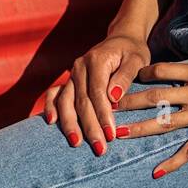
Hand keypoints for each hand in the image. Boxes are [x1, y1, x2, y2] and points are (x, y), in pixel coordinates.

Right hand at [41, 32, 151, 155]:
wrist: (121, 39)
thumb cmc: (132, 51)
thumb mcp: (137, 59)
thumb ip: (125, 76)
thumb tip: (113, 96)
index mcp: (97, 60)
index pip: (97, 92)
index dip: (103, 114)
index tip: (111, 134)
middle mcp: (80, 67)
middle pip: (81, 100)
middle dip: (89, 126)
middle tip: (99, 148)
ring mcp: (72, 74)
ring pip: (66, 101)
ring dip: (70, 124)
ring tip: (76, 143)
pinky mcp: (69, 81)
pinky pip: (54, 94)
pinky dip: (50, 107)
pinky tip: (51, 122)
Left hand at [115, 38, 187, 177]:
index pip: (161, 71)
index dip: (142, 74)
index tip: (127, 79)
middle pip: (154, 98)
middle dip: (128, 103)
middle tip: (105, 108)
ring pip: (164, 124)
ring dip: (138, 130)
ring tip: (117, 136)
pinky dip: (171, 163)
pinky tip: (155, 172)